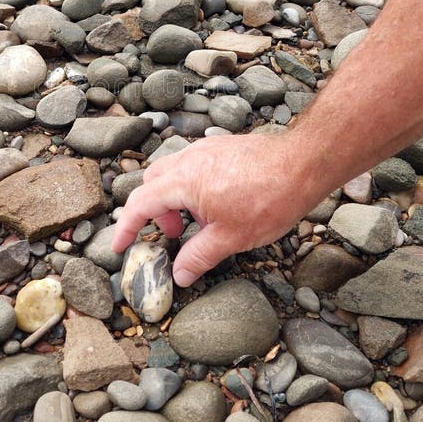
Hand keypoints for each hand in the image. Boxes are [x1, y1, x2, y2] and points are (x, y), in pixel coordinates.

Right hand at [112, 133, 308, 286]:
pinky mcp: (221, 147)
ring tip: (201, 220)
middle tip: (174, 235)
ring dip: (174, 198)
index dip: (126, 228)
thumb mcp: (231, 238)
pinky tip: (217, 203)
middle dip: (154, 212)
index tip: (120, 246)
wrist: (302, 165)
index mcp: (182, 182)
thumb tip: (178, 275)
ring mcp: (204, 149)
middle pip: (152, 184)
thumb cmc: (268, 199)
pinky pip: (191, 165)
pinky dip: (191, 186)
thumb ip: (198, 256)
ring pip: (171, 172)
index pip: (139, 204)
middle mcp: (188, 160)